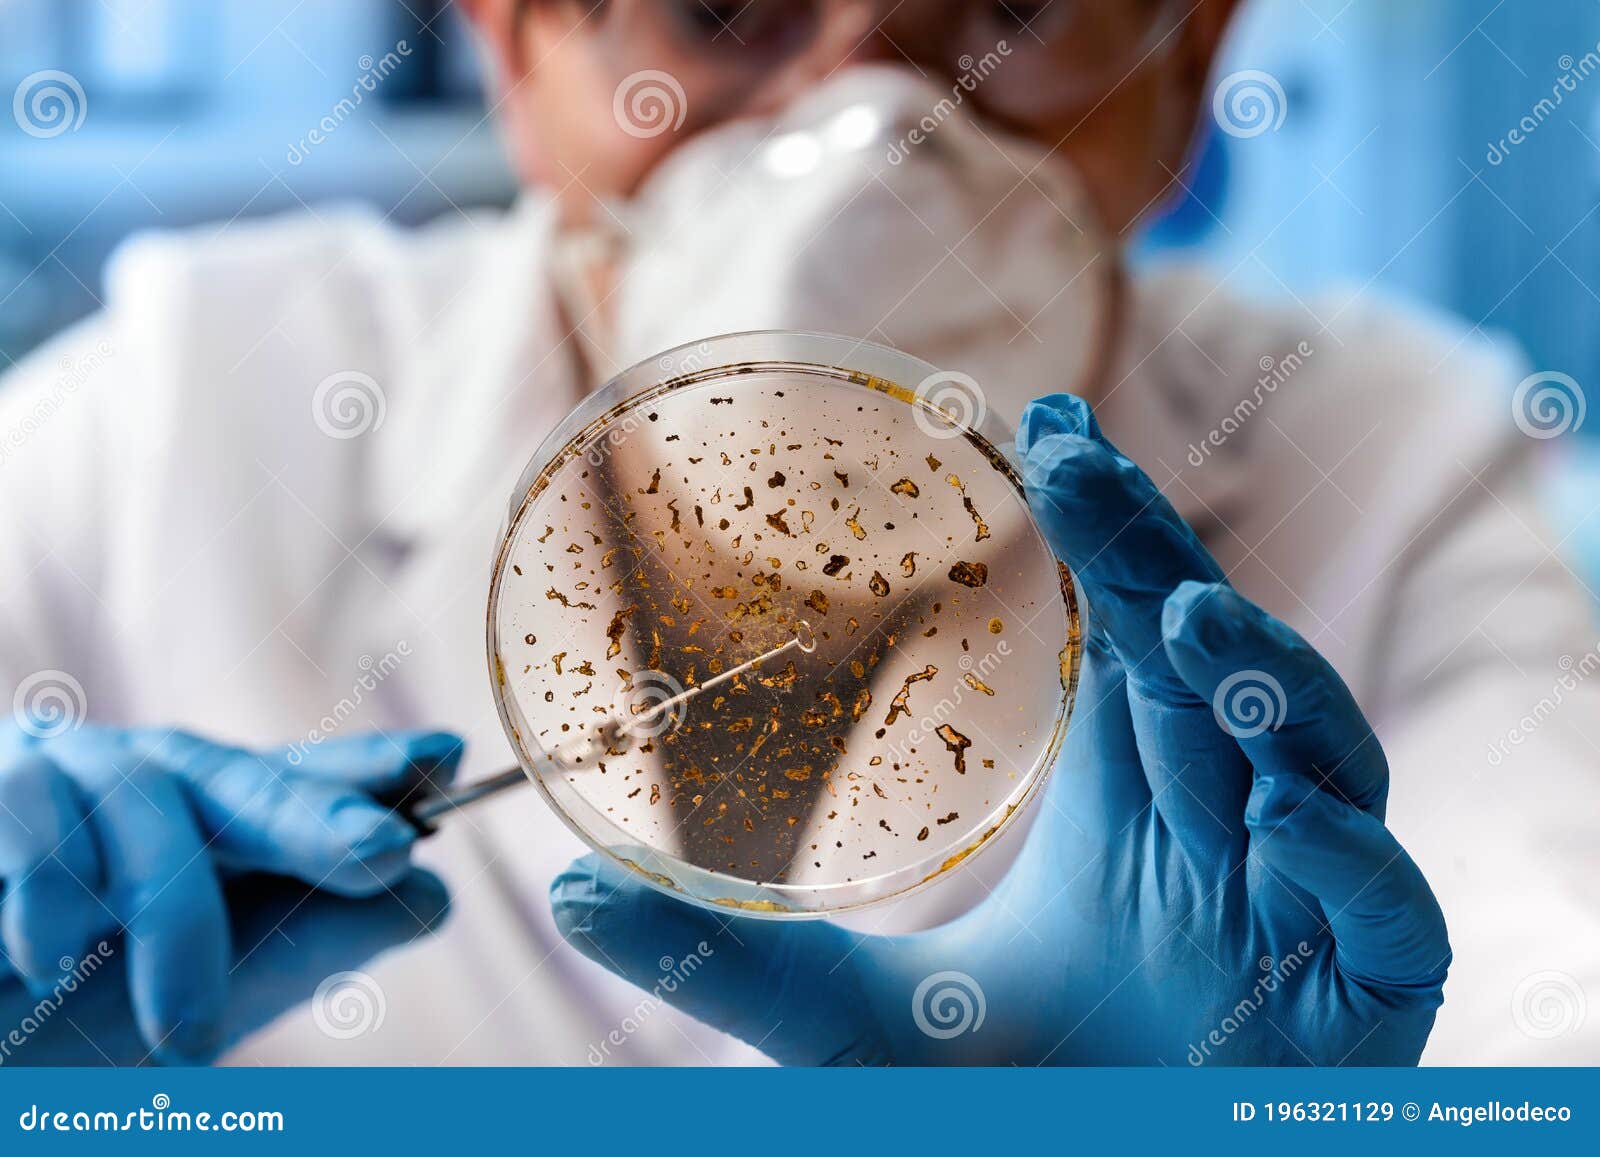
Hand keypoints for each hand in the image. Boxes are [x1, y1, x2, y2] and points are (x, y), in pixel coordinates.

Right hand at [0, 725, 459, 1064]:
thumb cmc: (60, 1035)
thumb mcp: (203, 999)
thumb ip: (312, 943)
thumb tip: (432, 894)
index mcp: (204, 825)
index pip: (299, 782)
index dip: (369, 766)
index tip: (445, 756)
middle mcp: (139, 785)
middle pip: (243, 779)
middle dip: (317, 815)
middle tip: (384, 847)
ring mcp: (58, 775)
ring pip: (151, 801)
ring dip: (175, 920)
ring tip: (179, 1031)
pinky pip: (34, 813)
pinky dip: (52, 894)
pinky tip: (47, 960)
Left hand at [548, 394, 1449, 1064]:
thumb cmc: (1007, 1106)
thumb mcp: (851, 1027)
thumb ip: (729, 963)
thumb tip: (570, 891)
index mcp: (1129, 804)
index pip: (1130, 638)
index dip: (1106, 534)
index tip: (1049, 430)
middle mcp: (1221, 827)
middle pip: (1210, 661)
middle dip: (1155, 559)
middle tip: (1082, 467)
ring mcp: (1301, 904)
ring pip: (1317, 754)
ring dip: (1264, 677)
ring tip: (1188, 611)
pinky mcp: (1366, 996)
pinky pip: (1387, 910)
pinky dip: (1352, 859)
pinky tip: (1286, 823)